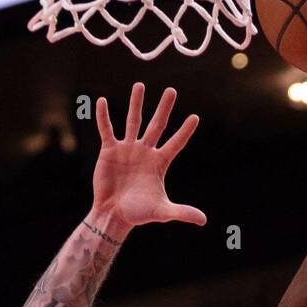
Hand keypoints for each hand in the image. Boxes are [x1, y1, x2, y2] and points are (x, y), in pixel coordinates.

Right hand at [91, 83, 205, 228]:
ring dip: (136, 104)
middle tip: (171, 91)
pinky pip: (107, 129)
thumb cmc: (138, 214)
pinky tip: (102, 101)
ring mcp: (127, 149)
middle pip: (157, 125)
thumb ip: (182, 212)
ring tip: (139, 85)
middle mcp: (145, 152)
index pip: (176, 143)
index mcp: (159, 163)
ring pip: (133, 121)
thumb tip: (204, 221)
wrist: (113, 214)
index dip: (185, 131)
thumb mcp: (162, 211)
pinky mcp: (109, 151)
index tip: (195, 117)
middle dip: (164, 108)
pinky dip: (104, 116)